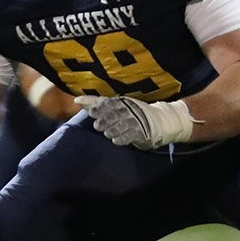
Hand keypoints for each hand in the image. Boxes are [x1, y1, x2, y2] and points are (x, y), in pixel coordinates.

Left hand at [74, 95, 197, 148]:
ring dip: (111, 130)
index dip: (100, 107)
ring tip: (107, 133)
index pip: (110, 103)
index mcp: (124, 102)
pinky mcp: (143, 132)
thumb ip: (97, 103)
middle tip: (97, 126)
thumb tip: (77, 100)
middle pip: (114, 114)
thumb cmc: (135, 113)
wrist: (162, 122)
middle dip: (104, 120)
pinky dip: (121, 138)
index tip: (92, 113)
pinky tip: (115, 140)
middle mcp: (130, 110)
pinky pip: (130, 136)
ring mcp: (137, 121)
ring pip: (121, 125)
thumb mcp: (118, 106)